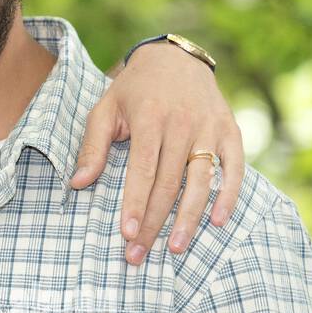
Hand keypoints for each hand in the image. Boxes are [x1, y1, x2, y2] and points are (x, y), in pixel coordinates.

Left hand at [69, 40, 244, 264]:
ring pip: (201, 181)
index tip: (126, 234)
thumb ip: (92, 146)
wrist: (174, 58)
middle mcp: (181, 124)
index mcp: (148, 118)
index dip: (135, 204)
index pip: (142, 171)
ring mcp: (209, 128)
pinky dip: (228, 195)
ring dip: (189, 218)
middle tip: (140, 254)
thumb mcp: (104, 109)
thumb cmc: (133, 90)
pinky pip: (234, 168)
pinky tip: (216, 221)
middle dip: (154, 222)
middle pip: (169, 183)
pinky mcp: (229, 131)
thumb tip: (77, 183)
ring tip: (177, 248)